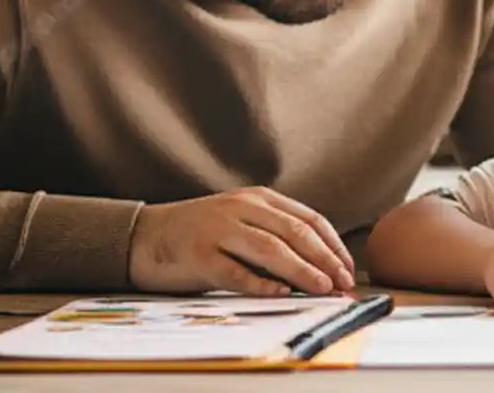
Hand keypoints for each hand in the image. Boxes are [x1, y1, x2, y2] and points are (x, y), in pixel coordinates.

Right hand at [128, 187, 354, 296]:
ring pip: (270, 250)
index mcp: (258, 198)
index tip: (348, 269)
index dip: (333, 246)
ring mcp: (219, 230)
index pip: (309, 219)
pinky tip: (280, 295)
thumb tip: (321, 270)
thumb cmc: (202, 234)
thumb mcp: (242, 222)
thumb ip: (275, 235)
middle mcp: (241, 209)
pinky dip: (261, 284)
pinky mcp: (199, 255)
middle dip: (325, 260)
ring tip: (322, 289)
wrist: (145, 236)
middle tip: (343, 283)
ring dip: (301, 271)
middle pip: (295, 233)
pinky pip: (236, 272)